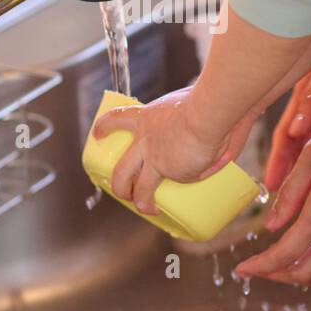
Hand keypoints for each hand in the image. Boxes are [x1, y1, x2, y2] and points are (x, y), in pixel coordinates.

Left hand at [91, 88, 254, 215]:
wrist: (209, 113)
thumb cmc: (209, 103)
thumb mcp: (193, 107)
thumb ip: (196, 124)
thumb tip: (212, 144)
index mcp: (149, 116)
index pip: (118, 119)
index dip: (106, 127)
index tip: (98, 134)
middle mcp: (145, 137)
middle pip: (121, 166)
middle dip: (119, 183)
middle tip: (124, 189)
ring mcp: (154, 157)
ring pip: (135, 186)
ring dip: (137, 200)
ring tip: (145, 207)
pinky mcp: (168, 171)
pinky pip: (167, 188)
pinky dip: (173, 197)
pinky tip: (176, 204)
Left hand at [236, 89, 310, 285]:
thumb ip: (291, 193)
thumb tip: (270, 225)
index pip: (287, 253)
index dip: (262, 266)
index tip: (243, 268)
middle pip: (309, 272)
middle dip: (279, 275)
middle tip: (258, 268)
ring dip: (301, 268)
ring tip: (279, 257)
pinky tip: (310, 240)